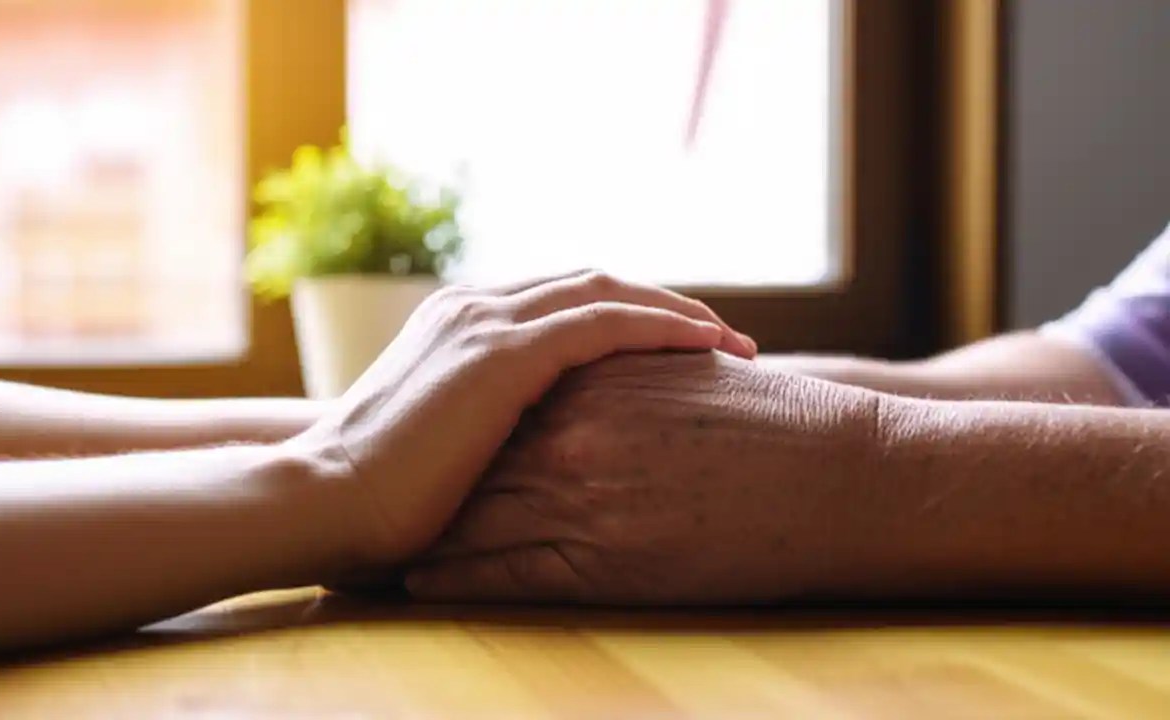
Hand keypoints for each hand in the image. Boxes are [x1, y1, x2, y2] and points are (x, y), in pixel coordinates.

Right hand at [287, 271, 756, 572]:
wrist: (324, 502)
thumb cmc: (374, 498)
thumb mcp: (437, 447)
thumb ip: (481, 426)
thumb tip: (535, 450)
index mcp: (456, 323)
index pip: (558, 301)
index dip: (622, 316)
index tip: (673, 347)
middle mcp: (472, 306)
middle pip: (592, 282)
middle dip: (661, 304)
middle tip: (719, 338)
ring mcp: (487, 323)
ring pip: (608, 292)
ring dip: (677, 311)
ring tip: (732, 342)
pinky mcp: (503, 353)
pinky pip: (607, 322)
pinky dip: (663, 326)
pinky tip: (709, 345)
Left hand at [405, 351, 888, 603]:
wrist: (837, 476)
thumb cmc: (773, 422)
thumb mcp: (683, 373)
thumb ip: (620, 364)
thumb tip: (582, 359)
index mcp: (587, 383)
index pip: (494, 403)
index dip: (447, 422)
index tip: (406, 434)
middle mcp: (570, 435)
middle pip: (468, 457)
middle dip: (417, 473)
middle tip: (366, 483)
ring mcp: (581, 499)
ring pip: (473, 517)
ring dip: (420, 530)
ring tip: (372, 539)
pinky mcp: (602, 562)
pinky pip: (508, 576)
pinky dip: (458, 580)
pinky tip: (425, 585)